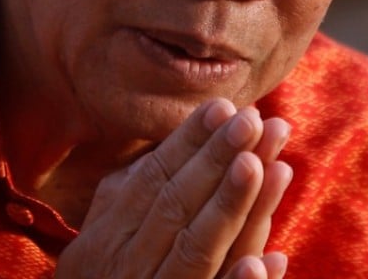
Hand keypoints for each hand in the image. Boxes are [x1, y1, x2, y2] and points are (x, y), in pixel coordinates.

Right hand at [55, 99, 292, 278]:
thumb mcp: (99, 238)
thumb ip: (127, 192)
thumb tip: (172, 142)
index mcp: (107, 236)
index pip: (153, 176)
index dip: (188, 140)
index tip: (224, 105)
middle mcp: (125, 266)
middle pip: (177, 204)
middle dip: (216, 159)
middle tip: (252, 119)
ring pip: (197, 250)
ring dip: (231, 208)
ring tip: (268, 166)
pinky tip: (269, 261)